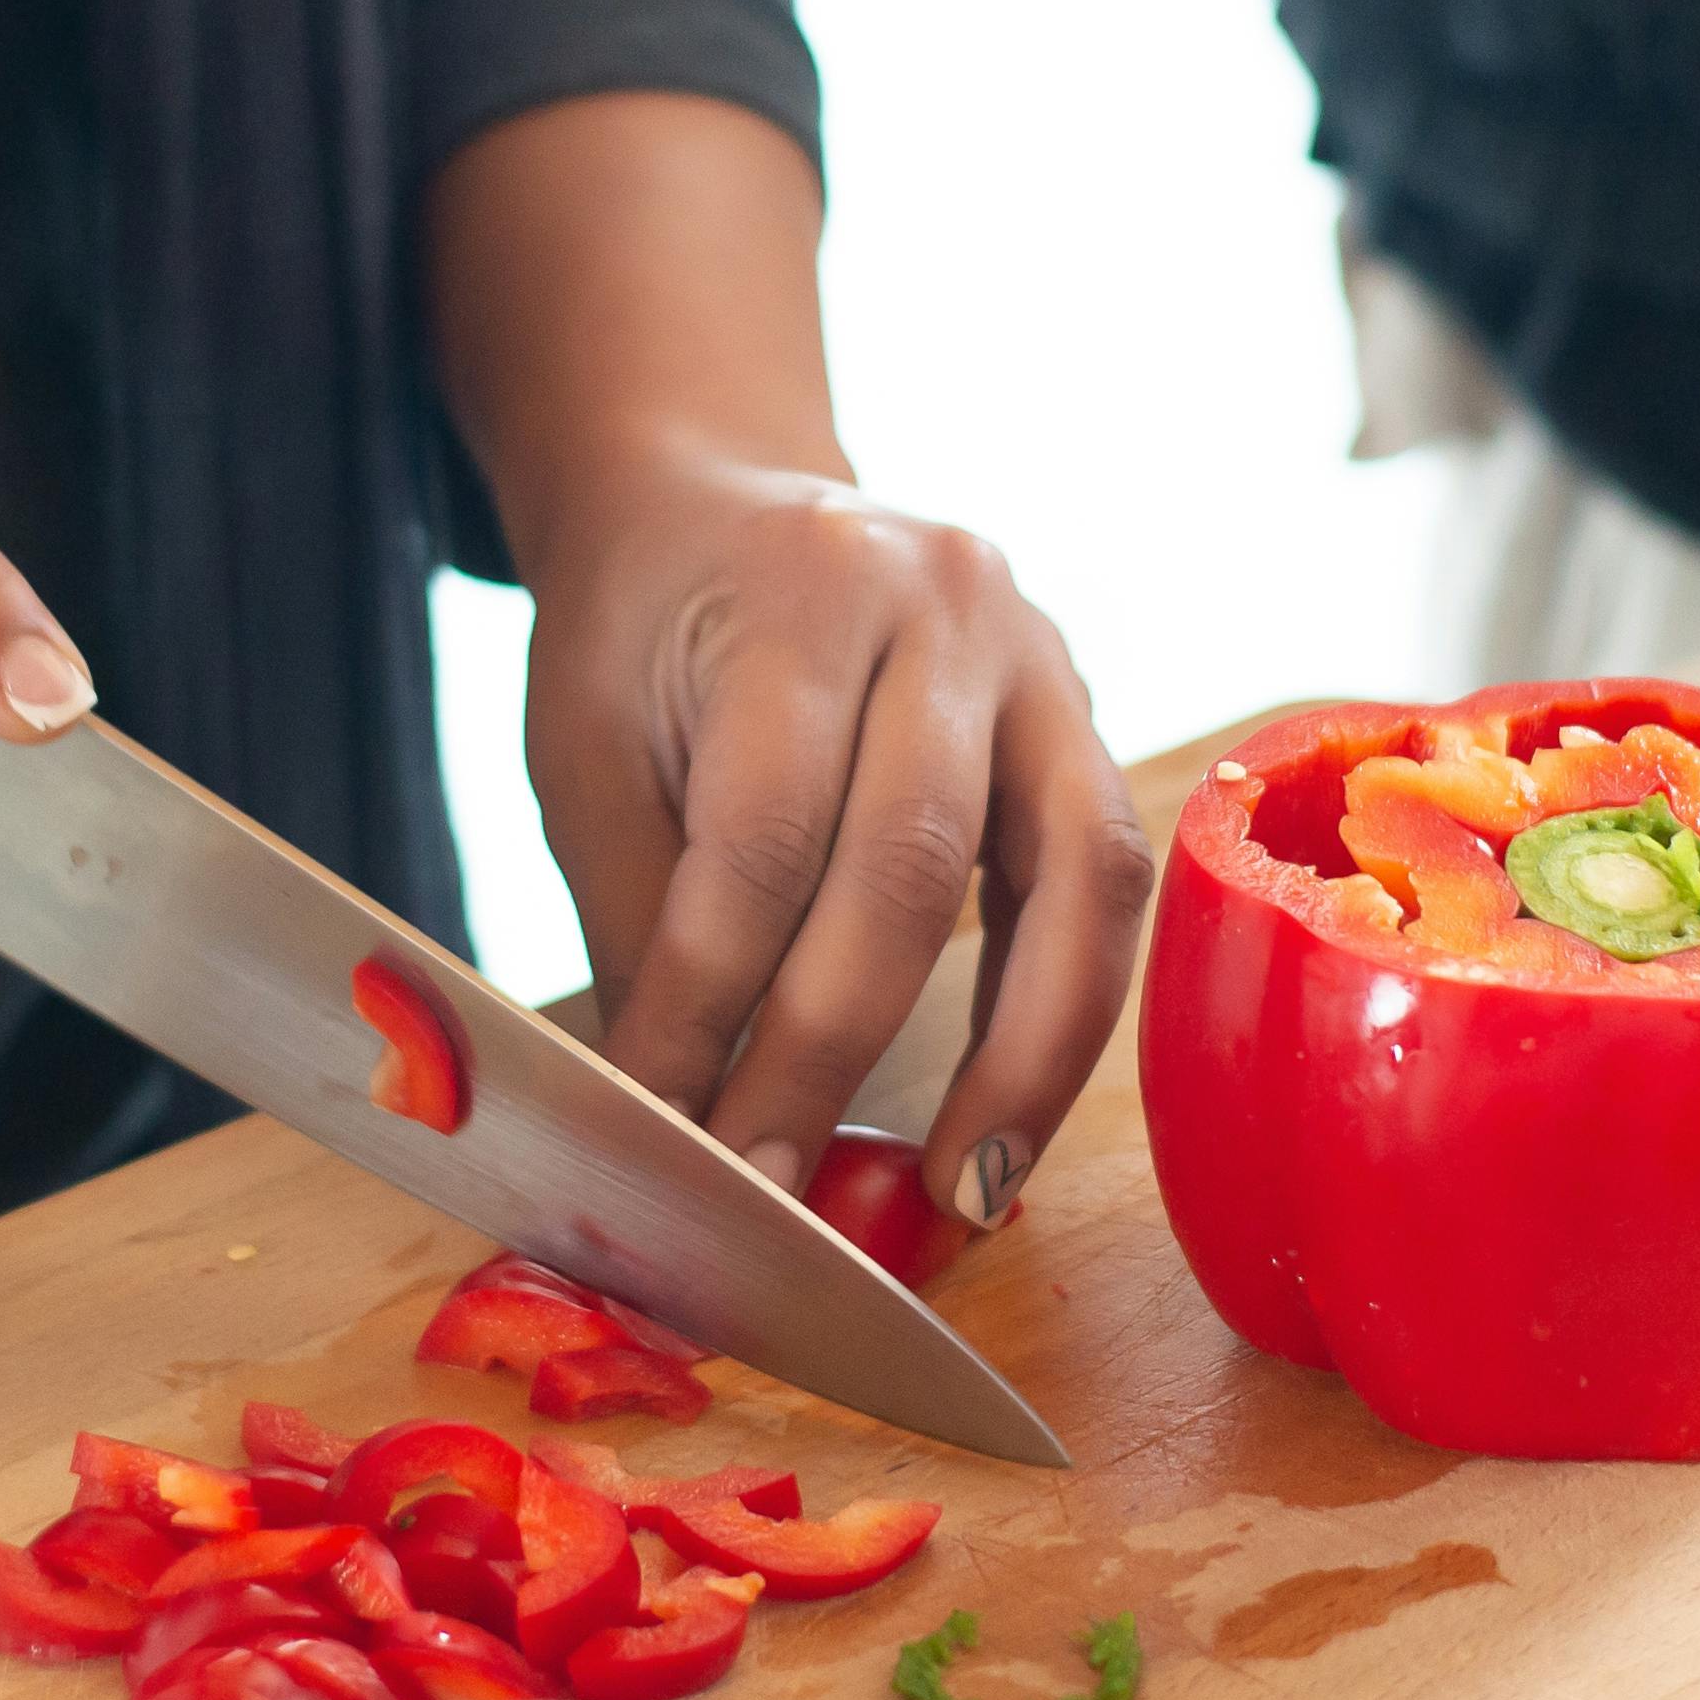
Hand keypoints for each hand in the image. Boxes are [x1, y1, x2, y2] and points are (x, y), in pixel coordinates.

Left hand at [518, 454, 1152, 1231]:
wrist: (710, 502)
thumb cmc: (638, 636)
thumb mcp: (592, 755)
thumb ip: (649, 927)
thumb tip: (684, 1126)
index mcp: (799, 589)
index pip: (764, 838)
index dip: (716, 1010)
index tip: (670, 1136)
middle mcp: (946, 603)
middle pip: (914, 863)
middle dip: (839, 1054)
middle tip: (783, 1197)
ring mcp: (1041, 654)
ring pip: (1077, 876)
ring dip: (1023, 1061)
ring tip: (966, 1197)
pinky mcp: (1086, 719)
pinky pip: (1107, 883)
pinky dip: (1063, 1012)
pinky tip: (1008, 1119)